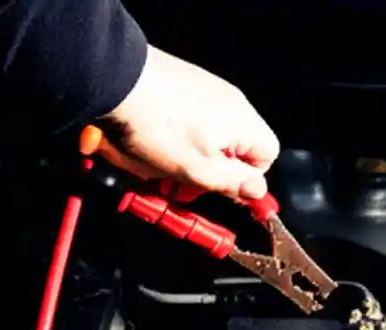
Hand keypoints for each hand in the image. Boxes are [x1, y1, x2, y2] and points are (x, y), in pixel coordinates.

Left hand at [97, 45, 279, 200]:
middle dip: (208, 174)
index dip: (243, 180)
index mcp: (242, 122)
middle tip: (179, 187)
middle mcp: (230, 102)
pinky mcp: (183, 84)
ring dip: (187, 160)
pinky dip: (174, 139)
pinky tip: (152, 145)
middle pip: (234, 149)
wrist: (119, 82)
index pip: (266, 157)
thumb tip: (258, 192)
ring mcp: (206, 90)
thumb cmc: (156, 125)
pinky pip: (189, 121)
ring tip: (160, 168)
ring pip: (208, 138)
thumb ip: (232, 183)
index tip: (214, 190)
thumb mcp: (197, 169)